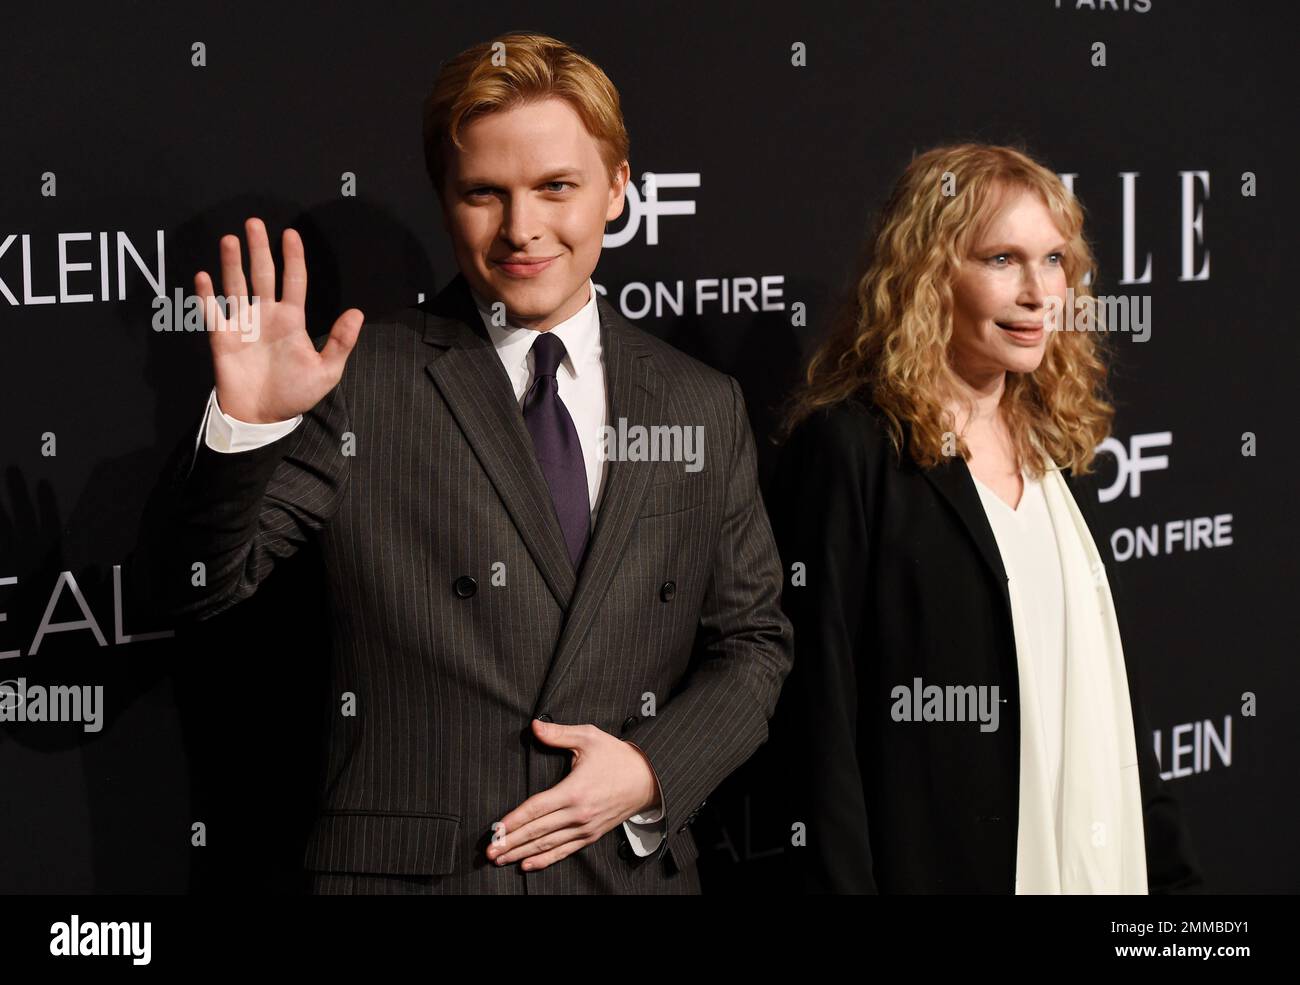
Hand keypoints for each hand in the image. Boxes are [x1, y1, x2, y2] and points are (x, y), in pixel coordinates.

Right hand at [195, 216, 362, 423]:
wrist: (263, 417)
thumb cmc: (295, 393)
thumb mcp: (326, 371)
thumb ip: (341, 342)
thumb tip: (357, 313)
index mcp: (291, 320)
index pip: (293, 281)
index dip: (293, 258)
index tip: (291, 234)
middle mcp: (266, 315)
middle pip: (262, 275)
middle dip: (259, 249)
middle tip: (255, 222)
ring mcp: (243, 324)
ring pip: (236, 286)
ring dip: (232, 263)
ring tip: (231, 239)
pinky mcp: (223, 338)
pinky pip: (213, 313)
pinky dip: (207, 296)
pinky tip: (204, 276)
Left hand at [487, 720, 660, 870]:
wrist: (647, 779)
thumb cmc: (617, 756)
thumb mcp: (589, 738)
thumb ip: (559, 734)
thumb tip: (535, 725)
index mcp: (574, 791)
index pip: (536, 809)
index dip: (513, 820)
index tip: (496, 829)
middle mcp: (578, 814)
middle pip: (537, 832)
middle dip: (511, 842)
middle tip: (489, 851)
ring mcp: (585, 828)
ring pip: (548, 845)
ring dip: (522, 853)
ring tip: (501, 859)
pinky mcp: (591, 835)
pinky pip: (564, 851)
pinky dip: (545, 860)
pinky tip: (528, 864)